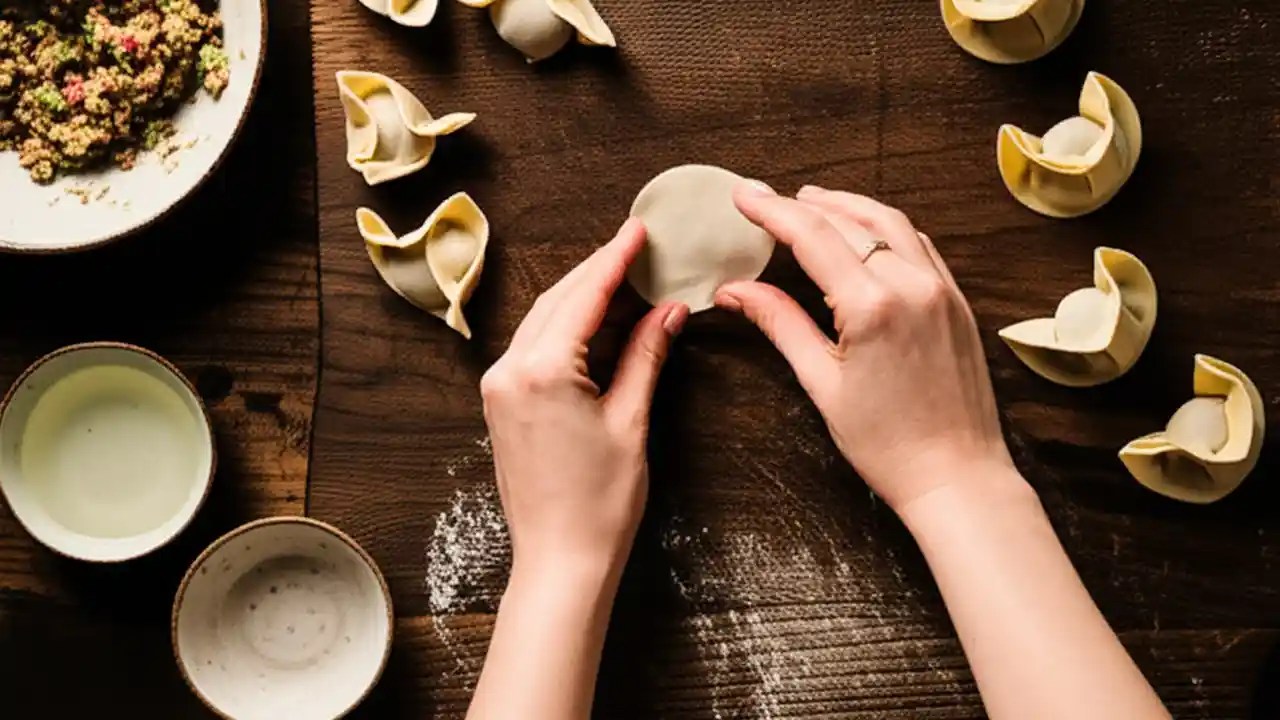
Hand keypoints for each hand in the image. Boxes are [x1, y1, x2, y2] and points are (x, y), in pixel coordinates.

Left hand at [480, 218, 688, 576]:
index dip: (616, 259)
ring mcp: (498, 388)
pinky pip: (533, 347)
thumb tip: (669, 311)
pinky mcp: (501, 404)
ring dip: (581, 296)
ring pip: (542, 320)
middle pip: (558, 299)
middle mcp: (508, 371)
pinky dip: (565, 327)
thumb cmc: (599, 504)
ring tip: (624, 278)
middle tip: (636, 247)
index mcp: (540, 371)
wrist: (560, 562)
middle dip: (598, 271)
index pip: (583, 296)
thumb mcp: (631, 421)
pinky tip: (596, 322)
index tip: (638, 230)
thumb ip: (646, 356)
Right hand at [716, 184, 1014, 512]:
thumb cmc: (888, 445)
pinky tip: (863, 232)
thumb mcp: (822, 383)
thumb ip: (780, 324)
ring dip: (847, 206)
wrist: (957, 478)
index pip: (812, 236)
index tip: (744, 195)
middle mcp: (912, 285)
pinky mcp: (957, 301)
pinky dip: (885, 227)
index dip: (773, 210)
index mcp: (873, 306)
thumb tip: (735, 290)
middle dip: (804, 204)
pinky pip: (919, 245)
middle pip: (850, 220)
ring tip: (810, 201)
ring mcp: (941, 290)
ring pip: (890, 222)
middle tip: (766, 199)